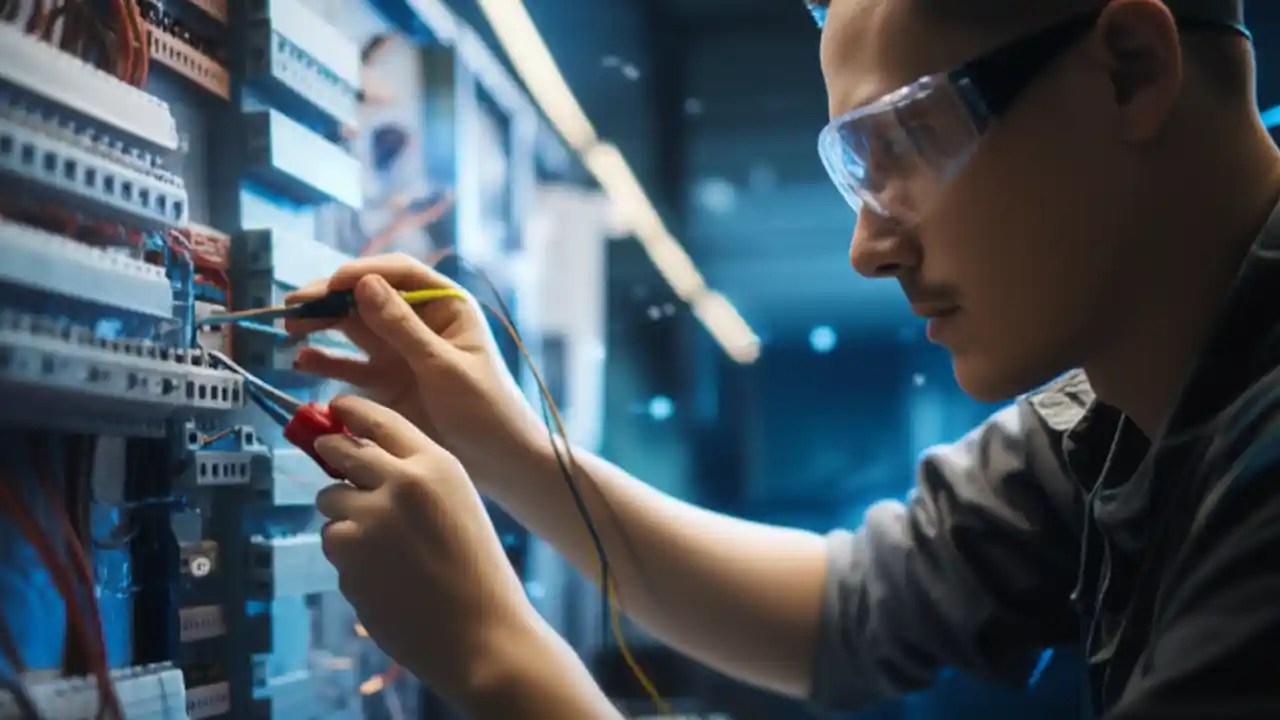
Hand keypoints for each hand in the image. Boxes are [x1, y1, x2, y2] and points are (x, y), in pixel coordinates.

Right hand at [286, 255, 544, 486]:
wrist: (497, 461)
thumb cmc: (486, 407)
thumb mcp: (445, 366)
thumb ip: (403, 328)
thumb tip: (364, 283)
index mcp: (444, 305)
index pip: (398, 273)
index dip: (362, 273)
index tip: (331, 284)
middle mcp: (418, 322)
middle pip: (366, 298)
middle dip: (330, 298)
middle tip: (295, 305)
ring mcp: (399, 352)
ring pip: (351, 328)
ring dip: (321, 325)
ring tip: (292, 329)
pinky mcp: (385, 382)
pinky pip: (349, 365)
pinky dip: (325, 362)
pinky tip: (303, 360)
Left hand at [313, 395, 543, 705]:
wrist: (481, 635)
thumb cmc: (475, 572)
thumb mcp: (457, 505)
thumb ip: (416, 479)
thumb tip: (361, 460)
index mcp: (437, 465)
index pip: (381, 420)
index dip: (352, 411)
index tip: (334, 408)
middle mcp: (401, 482)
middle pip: (341, 452)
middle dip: (332, 456)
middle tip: (333, 463)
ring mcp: (370, 517)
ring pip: (330, 500)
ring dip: (345, 518)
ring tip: (382, 549)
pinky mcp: (348, 553)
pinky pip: (332, 541)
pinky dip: (347, 557)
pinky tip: (381, 577)